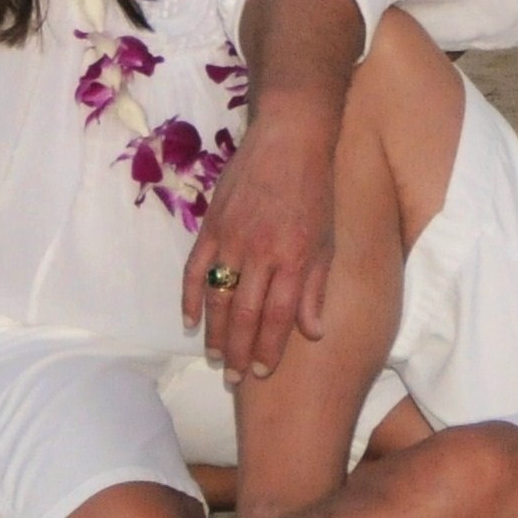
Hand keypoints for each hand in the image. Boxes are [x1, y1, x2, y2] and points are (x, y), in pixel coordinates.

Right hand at [183, 109, 334, 380]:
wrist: (291, 138)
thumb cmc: (316, 190)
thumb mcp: (327, 240)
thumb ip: (316, 288)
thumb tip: (313, 332)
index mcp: (293, 258)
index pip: (277, 316)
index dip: (269, 348)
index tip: (263, 371)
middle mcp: (261, 252)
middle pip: (244, 315)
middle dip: (239, 352)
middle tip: (234, 379)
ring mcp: (232, 238)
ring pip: (218, 297)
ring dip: (215, 333)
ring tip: (216, 358)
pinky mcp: (212, 224)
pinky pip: (195, 268)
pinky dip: (190, 297)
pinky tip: (190, 320)